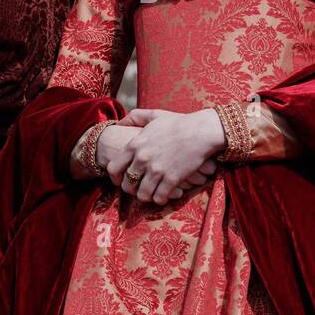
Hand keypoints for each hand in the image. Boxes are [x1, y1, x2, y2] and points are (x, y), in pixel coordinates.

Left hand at [109, 108, 224, 204]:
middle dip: (130, 189)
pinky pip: (159, 197)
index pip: (113, 168)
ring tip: (150, 193)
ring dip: (145, 196)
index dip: (115, 178)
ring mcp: (157, 170)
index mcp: (135, 145)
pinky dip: (160, 199)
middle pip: (127, 185)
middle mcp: (142, 159)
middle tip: (137, 189)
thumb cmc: (178, 122)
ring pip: (142, 195)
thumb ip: (134, 117)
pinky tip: (163, 195)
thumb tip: (119, 122)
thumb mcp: (153, 115)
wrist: (201, 131)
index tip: (120, 180)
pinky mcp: (171, 179)